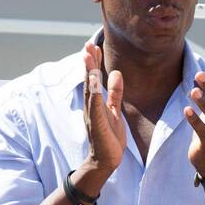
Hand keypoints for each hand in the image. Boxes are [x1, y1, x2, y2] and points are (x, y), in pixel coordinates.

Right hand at [82, 40, 125, 177]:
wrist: (106, 160)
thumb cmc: (109, 136)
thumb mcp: (115, 110)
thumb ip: (115, 93)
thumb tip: (117, 73)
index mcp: (96, 102)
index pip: (94, 79)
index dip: (94, 63)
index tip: (94, 46)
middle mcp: (91, 106)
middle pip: (89, 80)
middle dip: (89, 63)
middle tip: (88, 45)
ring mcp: (92, 114)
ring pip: (90, 90)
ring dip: (89, 72)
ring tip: (88, 56)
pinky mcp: (97, 123)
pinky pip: (95, 105)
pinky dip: (95, 92)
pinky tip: (95, 81)